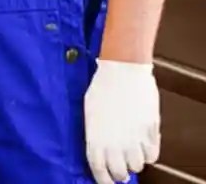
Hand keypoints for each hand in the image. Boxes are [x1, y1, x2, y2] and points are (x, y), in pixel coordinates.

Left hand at [84, 59, 159, 183]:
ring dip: (134, 164)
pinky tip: (143, 148)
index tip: (106, 183)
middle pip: (119, 172)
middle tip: (120, 171)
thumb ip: (95, 133)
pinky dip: (149, 155)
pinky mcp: (150, 131)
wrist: (123, 71)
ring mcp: (134, 137)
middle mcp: (115, 141)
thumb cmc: (102, 87)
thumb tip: (99, 149)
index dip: (102, 179)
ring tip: (131, 155)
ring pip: (137, 165)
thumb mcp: (90, 112)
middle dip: (119, 174)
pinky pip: (152, 154)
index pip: (98, 168)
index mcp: (95, 137)